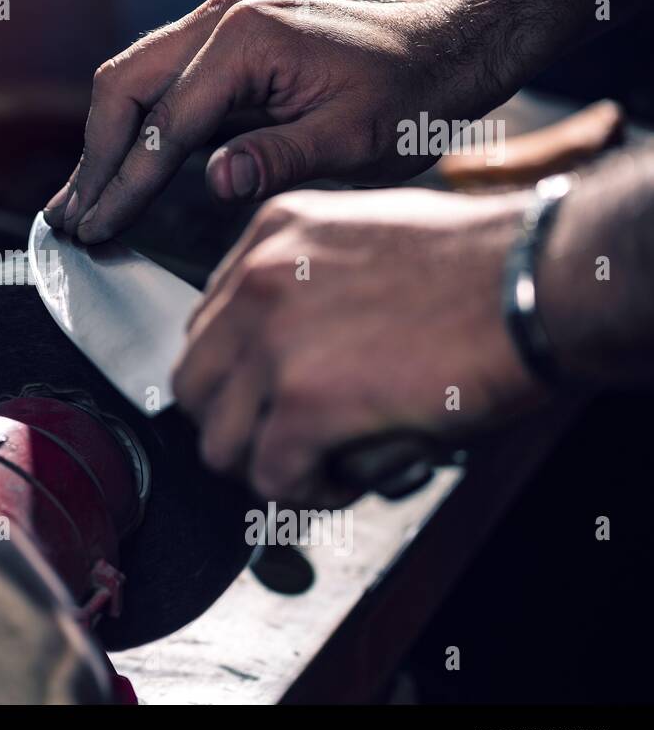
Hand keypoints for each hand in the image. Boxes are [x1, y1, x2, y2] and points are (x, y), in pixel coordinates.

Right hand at [43, 0, 502, 242]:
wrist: (441, 49)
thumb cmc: (407, 95)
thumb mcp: (355, 138)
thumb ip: (280, 157)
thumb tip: (213, 182)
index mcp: (247, 40)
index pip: (165, 123)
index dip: (126, 183)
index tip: (95, 229)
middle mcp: (220, 22)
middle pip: (123, 88)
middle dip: (93, 160)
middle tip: (69, 220)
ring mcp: (216, 26)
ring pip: (129, 83)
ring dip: (102, 145)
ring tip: (76, 202)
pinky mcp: (220, 44)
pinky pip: (156, 85)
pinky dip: (130, 130)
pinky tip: (116, 170)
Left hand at [171, 188, 542, 505]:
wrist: (535, 280)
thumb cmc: (478, 266)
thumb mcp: (364, 240)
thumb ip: (307, 284)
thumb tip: (281, 355)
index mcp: (269, 234)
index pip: (205, 326)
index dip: (237, 379)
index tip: (268, 401)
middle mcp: (257, 280)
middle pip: (194, 385)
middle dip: (235, 426)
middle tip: (282, 444)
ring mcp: (273, 341)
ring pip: (218, 442)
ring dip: (267, 466)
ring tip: (319, 466)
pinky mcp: (305, 401)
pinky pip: (271, 478)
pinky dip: (305, 494)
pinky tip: (344, 479)